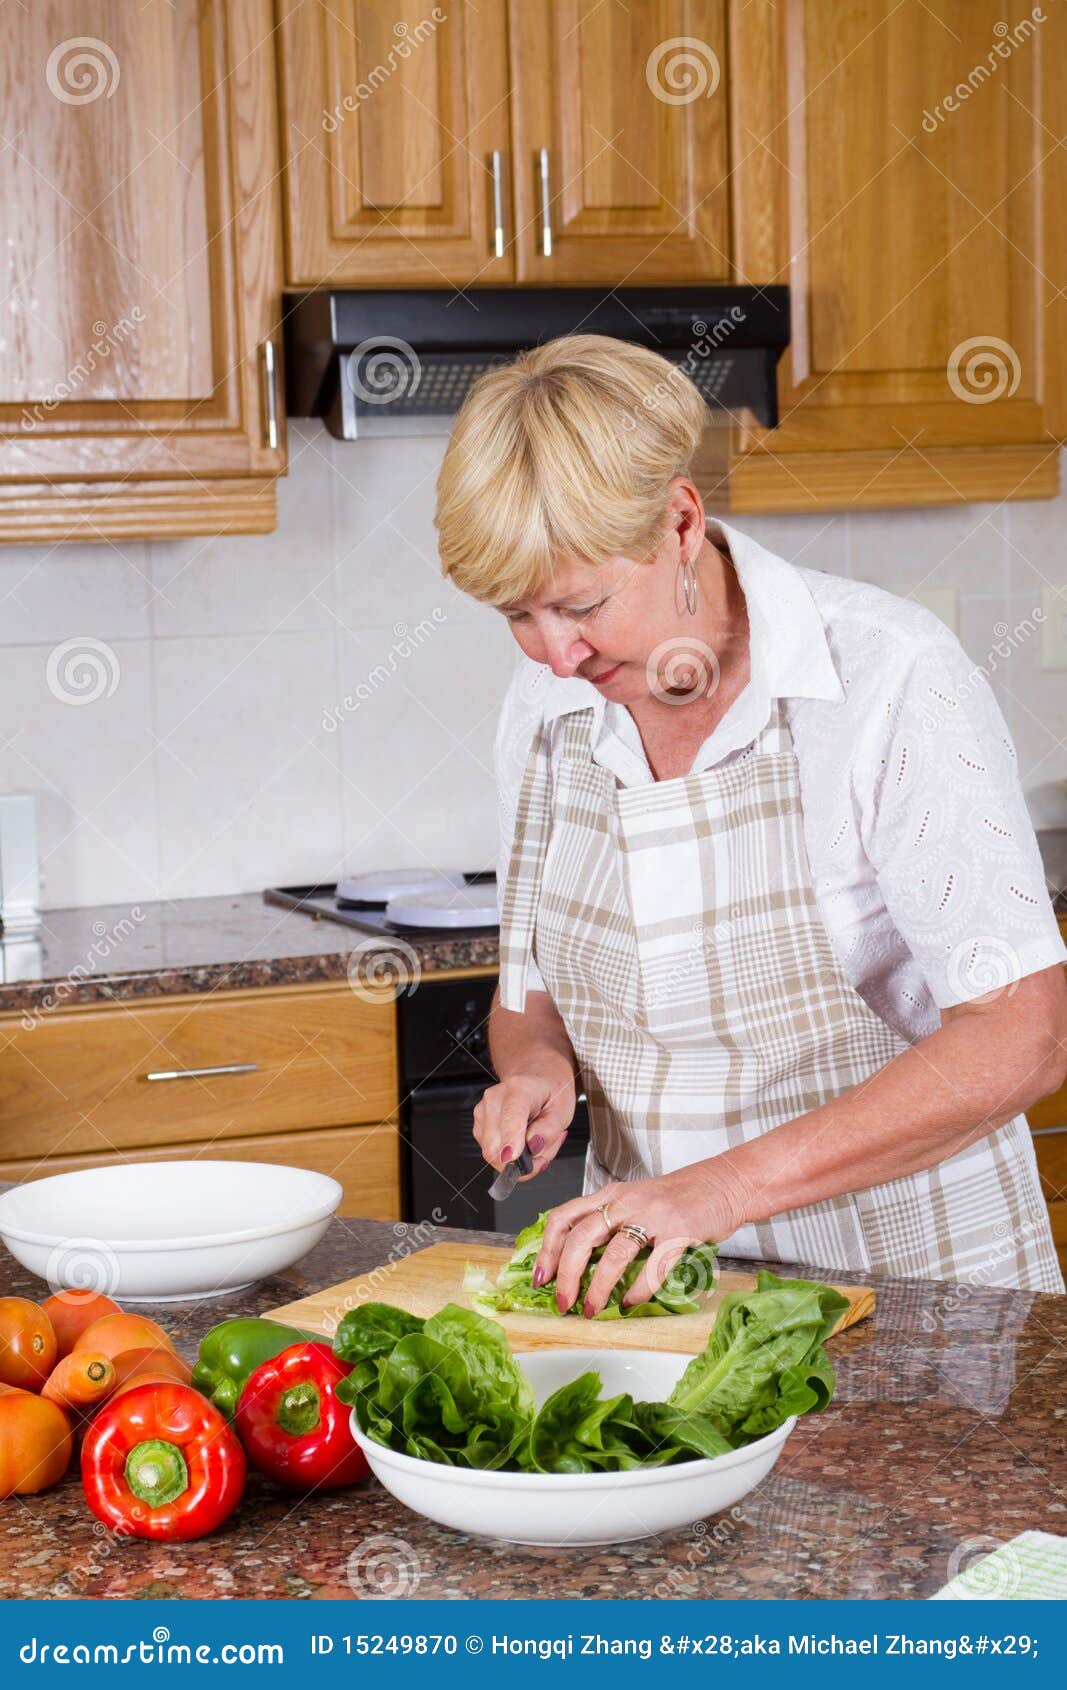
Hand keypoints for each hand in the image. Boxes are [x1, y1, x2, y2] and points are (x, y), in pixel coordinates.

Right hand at [472, 1064, 575, 1176]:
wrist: (536, 1077)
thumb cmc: (550, 1092)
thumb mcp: (563, 1109)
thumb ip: (549, 1130)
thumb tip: (533, 1146)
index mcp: (519, 1089)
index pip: (510, 1116)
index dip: (510, 1140)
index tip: (513, 1157)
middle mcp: (494, 1099)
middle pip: (495, 1145)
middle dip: (520, 1161)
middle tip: (542, 1152)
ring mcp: (483, 1112)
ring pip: (493, 1154)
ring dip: (516, 1159)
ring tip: (534, 1142)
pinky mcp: (479, 1125)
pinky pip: (492, 1154)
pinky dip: (509, 1155)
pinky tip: (522, 1141)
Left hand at [531, 1159, 751, 1316]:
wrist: (723, 1183)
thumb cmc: (677, 1198)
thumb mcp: (634, 1200)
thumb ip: (609, 1221)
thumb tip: (576, 1261)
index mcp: (610, 1195)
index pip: (564, 1216)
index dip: (547, 1249)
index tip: (541, 1277)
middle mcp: (625, 1201)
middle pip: (580, 1237)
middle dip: (566, 1274)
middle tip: (563, 1302)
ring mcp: (652, 1215)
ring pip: (614, 1255)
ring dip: (598, 1288)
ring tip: (592, 1310)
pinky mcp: (678, 1232)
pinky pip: (653, 1267)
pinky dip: (639, 1290)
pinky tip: (630, 1302)